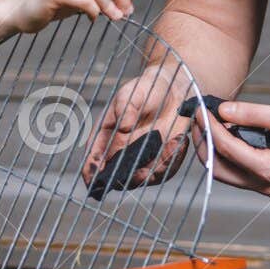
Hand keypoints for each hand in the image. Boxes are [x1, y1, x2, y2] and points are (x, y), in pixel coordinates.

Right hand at [82, 63, 195, 189]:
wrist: (172, 90)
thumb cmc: (146, 89)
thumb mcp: (132, 92)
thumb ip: (126, 106)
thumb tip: (124, 126)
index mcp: (106, 136)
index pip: (94, 157)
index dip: (91, 169)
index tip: (96, 174)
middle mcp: (120, 151)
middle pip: (116, 176)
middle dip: (126, 178)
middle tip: (140, 172)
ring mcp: (140, 158)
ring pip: (141, 177)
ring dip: (154, 170)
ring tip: (169, 147)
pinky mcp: (160, 160)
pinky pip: (163, 169)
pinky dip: (171, 160)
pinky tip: (178, 141)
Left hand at [202, 100, 269, 196]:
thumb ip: (253, 114)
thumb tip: (224, 110)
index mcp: (268, 171)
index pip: (225, 148)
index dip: (209, 127)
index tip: (200, 109)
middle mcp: (265, 186)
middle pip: (218, 168)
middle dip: (204, 143)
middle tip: (199, 119)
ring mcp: (269, 189)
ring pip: (229, 174)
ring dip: (216, 151)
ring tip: (214, 124)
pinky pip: (243, 174)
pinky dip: (232, 157)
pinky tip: (234, 136)